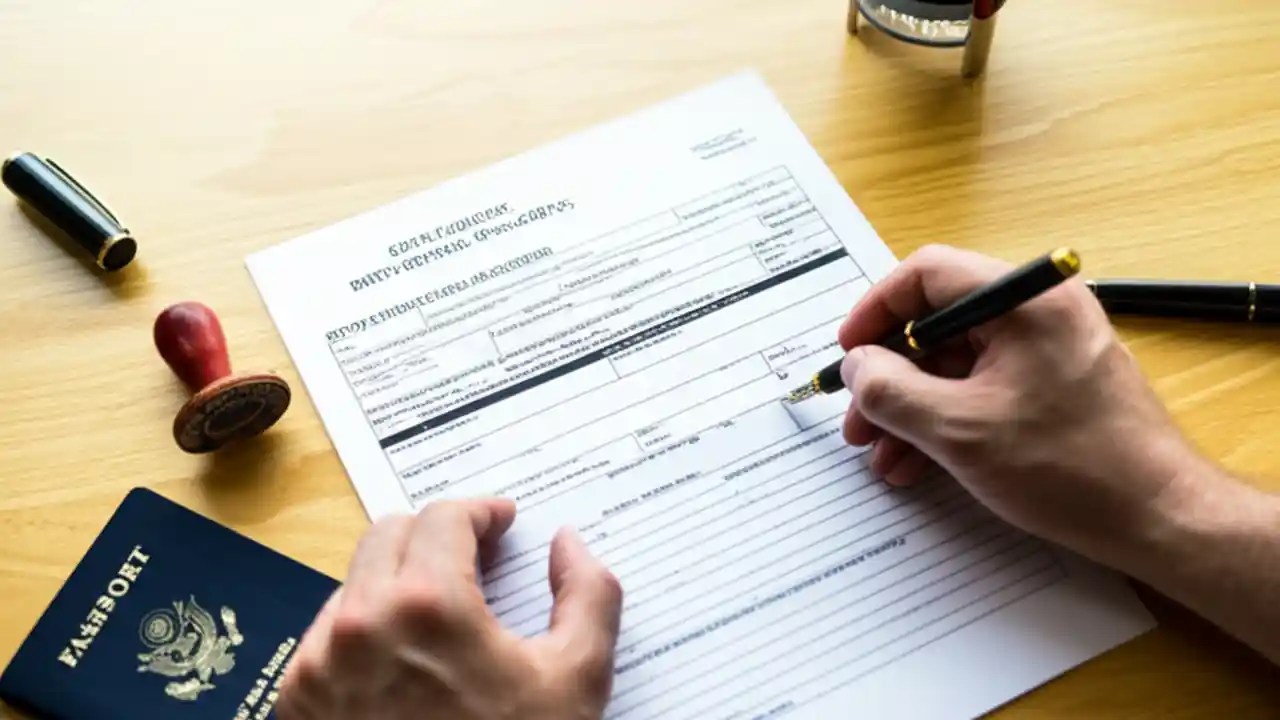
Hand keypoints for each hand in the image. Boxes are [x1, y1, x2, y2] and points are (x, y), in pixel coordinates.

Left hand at [277, 498, 622, 719]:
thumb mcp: (576, 682)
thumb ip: (589, 594)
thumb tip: (566, 544)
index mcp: (426, 606)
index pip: (445, 517)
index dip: (481, 511)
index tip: (502, 521)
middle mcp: (358, 624)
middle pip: (391, 534)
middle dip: (438, 535)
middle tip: (478, 555)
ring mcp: (317, 665)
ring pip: (355, 581)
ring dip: (399, 578)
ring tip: (443, 611)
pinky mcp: (296, 703)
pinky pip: (327, 635)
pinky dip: (366, 627)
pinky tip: (405, 656)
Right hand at [837, 245, 1209, 568]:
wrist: (1158, 519)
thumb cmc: (1069, 468)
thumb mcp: (958, 431)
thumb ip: (890, 391)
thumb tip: (856, 366)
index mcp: (1024, 301)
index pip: (928, 274)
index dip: (875, 310)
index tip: (848, 352)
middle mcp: (1041, 312)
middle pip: (938, 322)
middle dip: (889, 375)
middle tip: (858, 418)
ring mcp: (1051, 348)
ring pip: (957, 362)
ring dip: (911, 406)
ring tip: (881, 454)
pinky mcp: (1056, 385)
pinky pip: (984, 387)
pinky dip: (946, 419)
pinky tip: (917, 462)